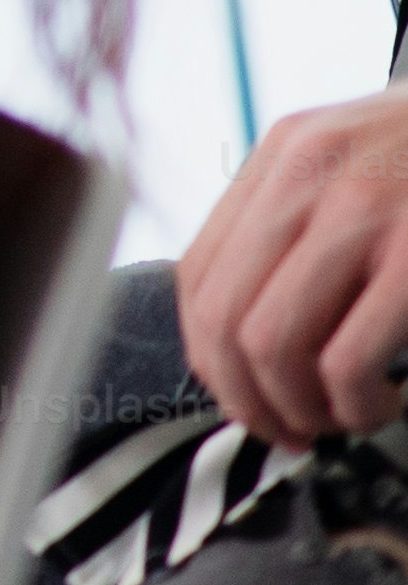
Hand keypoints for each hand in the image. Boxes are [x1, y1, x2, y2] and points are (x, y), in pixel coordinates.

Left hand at [183, 81, 407, 444]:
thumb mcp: (359, 160)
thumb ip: (302, 219)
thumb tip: (251, 335)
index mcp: (282, 155)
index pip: (196, 274)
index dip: (211, 358)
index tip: (246, 399)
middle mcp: (305, 173)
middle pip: (222, 318)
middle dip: (249, 399)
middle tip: (292, 429)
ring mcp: (361, 211)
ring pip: (271, 344)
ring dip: (303, 407)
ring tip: (348, 415)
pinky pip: (346, 358)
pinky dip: (358, 401)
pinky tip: (390, 398)